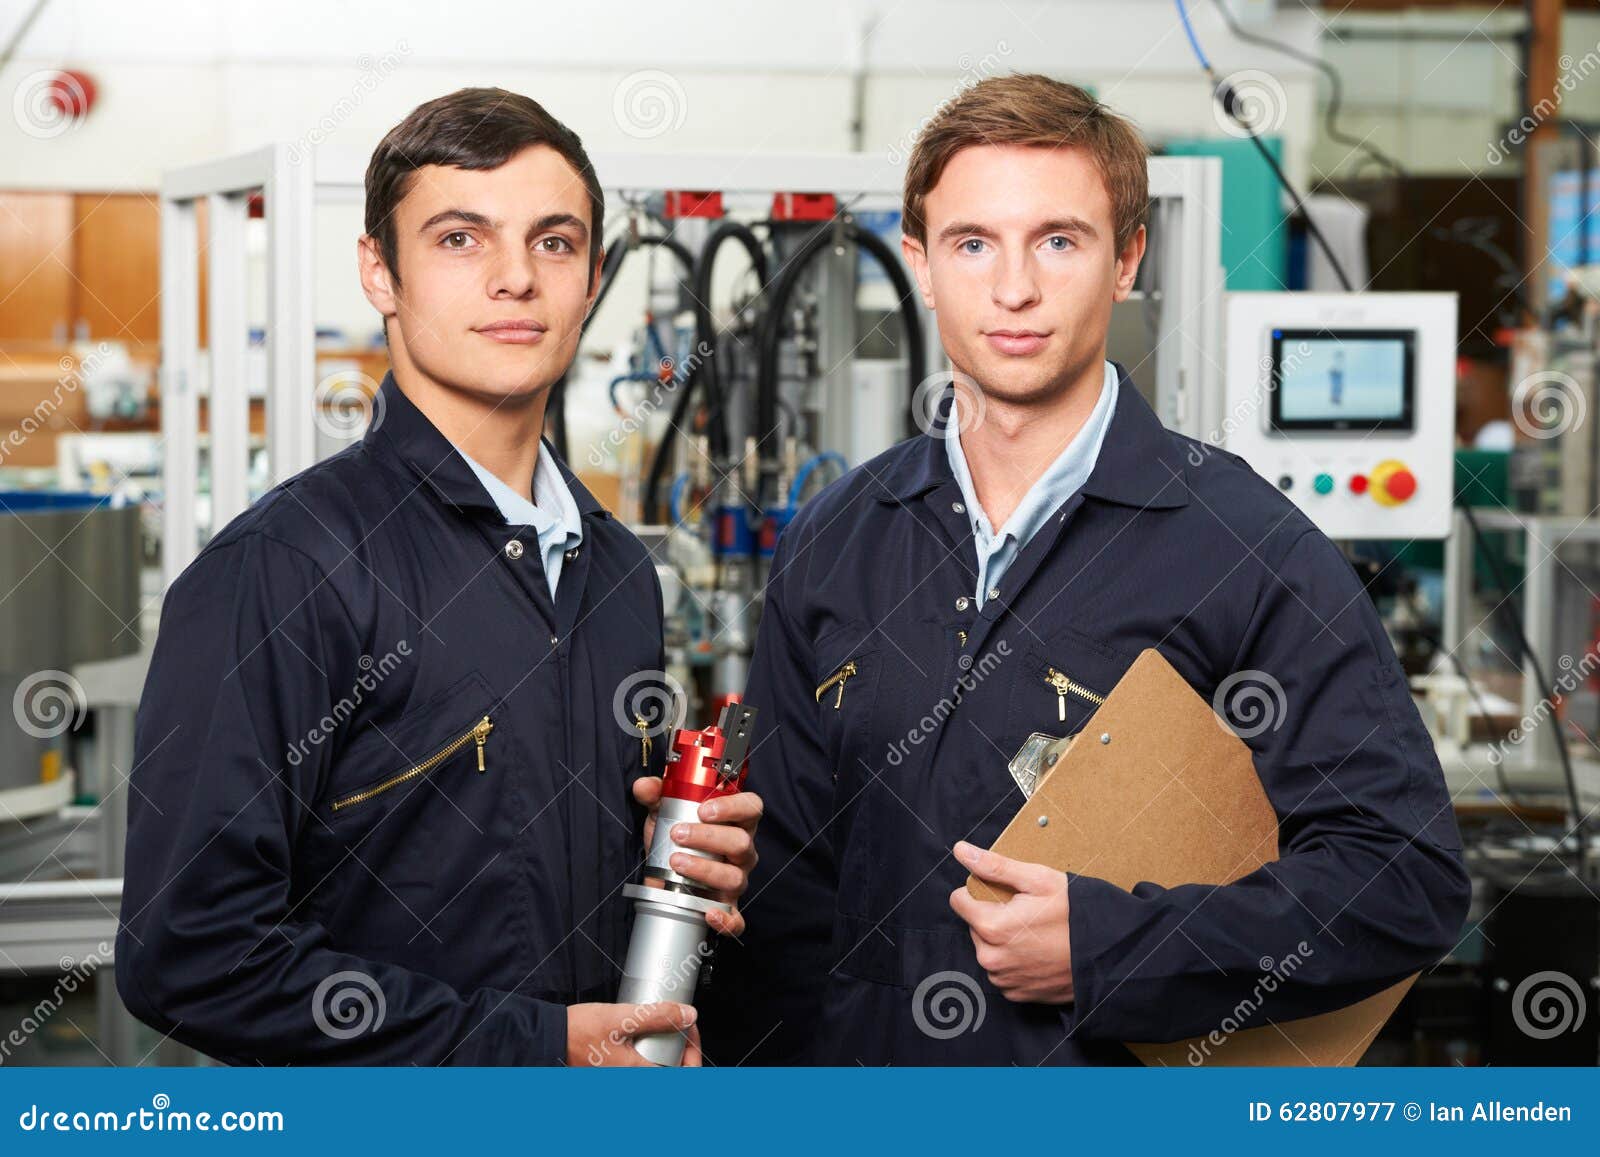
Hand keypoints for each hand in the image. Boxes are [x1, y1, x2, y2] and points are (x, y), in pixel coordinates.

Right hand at [566, 1001, 701, 1066]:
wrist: (550, 1037)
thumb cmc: (578, 1033)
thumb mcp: (622, 1017)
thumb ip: (657, 1016)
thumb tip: (687, 1015)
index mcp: (639, 1073)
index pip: (682, 1074)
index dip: (693, 1051)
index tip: (690, 1026)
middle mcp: (632, 1078)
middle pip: (671, 1069)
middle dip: (681, 1044)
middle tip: (681, 1021)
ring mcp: (622, 1074)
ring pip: (656, 1065)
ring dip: (665, 1045)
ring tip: (665, 1021)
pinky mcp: (615, 1067)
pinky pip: (641, 1061)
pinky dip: (648, 1046)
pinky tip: (644, 1027)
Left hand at [633, 777, 761, 936]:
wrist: (664, 869)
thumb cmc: (676, 835)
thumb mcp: (663, 810)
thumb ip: (656, 794)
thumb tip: (645, 786)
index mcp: (735, 821)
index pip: (751, 807)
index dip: (732, 807)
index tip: (704, 809)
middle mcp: (742, 850)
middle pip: (741, 842)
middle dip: (708, 838)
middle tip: (678, 834)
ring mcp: (737, 878)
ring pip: (735, 877)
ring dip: (704, 870)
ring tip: (676, 862)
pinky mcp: (727, 906)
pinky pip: (736, 919)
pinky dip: (726, 920)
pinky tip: (707, 912)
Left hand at [948, 840, 1074, 1003]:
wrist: (1107, 956)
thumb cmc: (1075, 915)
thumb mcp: (1038, 880)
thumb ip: (995, 865)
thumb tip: (961, 850)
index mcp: (991, 927)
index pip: (959, 900)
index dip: (980, 891)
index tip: (1004, 894)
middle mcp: (991, 958)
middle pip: (975, 925)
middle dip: (993, 915)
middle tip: (1027, 913)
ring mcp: (1003, 979)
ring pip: (988, 948)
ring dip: (1003, 939)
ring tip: (1036, 933)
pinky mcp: (1016, 994)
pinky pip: (1003, 970)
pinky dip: (1014, 960)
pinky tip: (1038, 952)